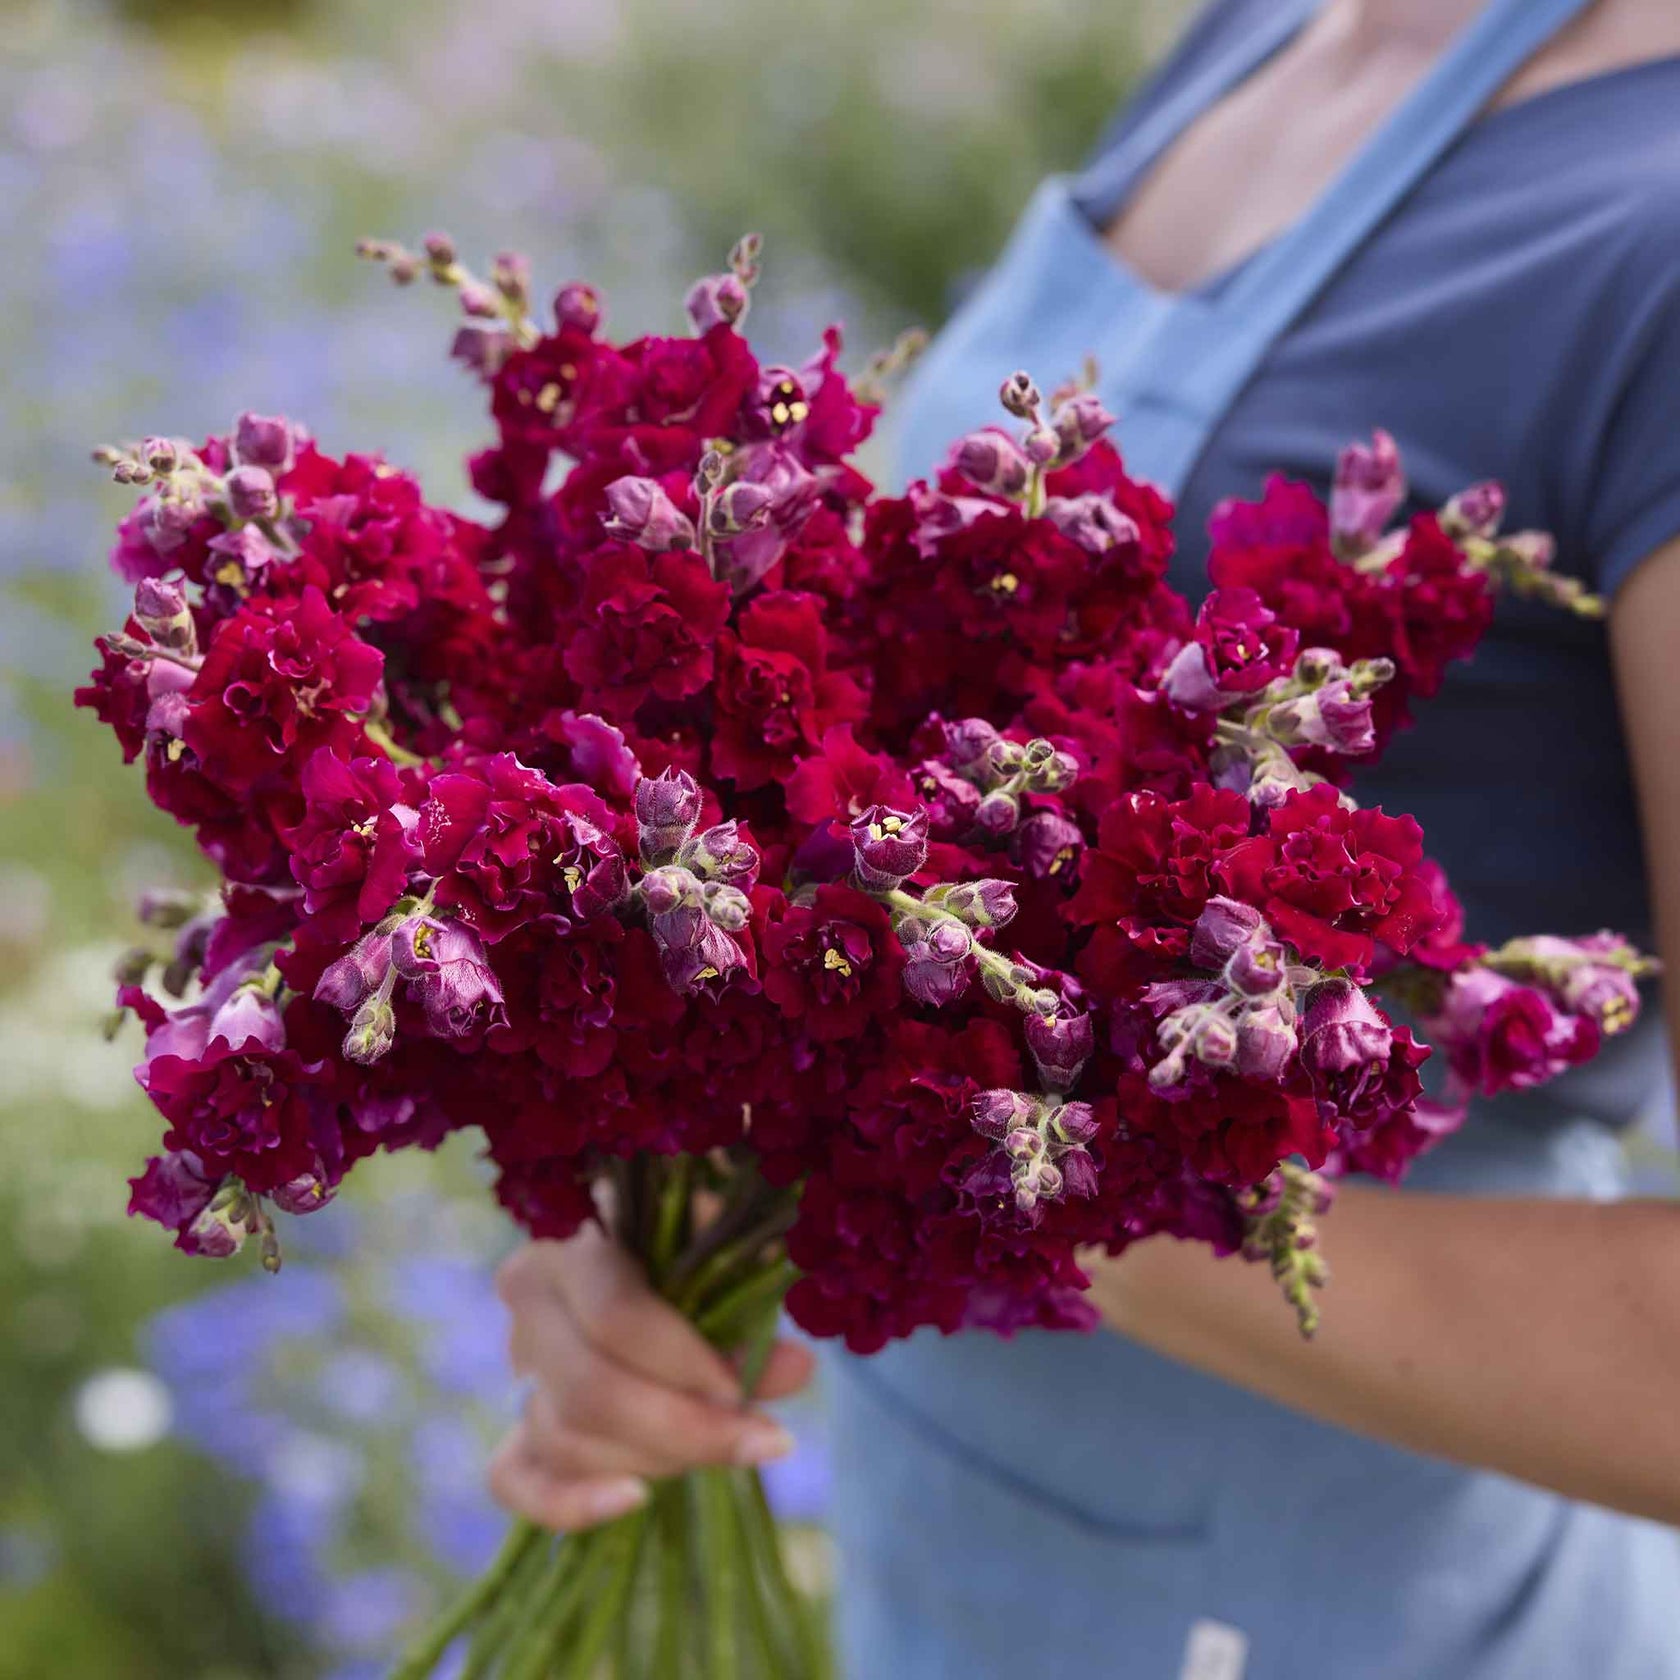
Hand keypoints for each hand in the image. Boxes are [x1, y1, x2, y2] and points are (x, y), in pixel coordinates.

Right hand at [489, 1228, 814, 1530]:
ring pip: (568, 1439)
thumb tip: (794, 1368)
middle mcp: (530, 1300)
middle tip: (763, 1439)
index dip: (683, 1364)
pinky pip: (516, 1480)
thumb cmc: (697, 1238)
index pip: (615, 1317)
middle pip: (589, 1391)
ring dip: (657, 1458)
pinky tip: (632, 1500)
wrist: (656, 1254)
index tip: (742, 1390)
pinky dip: (568, 1503)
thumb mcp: (726, 1254)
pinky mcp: (518, 1423)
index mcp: (573, 1240)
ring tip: (730, 1443)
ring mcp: (519, 1368)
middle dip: (683, 1428)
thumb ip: (751, 1309)